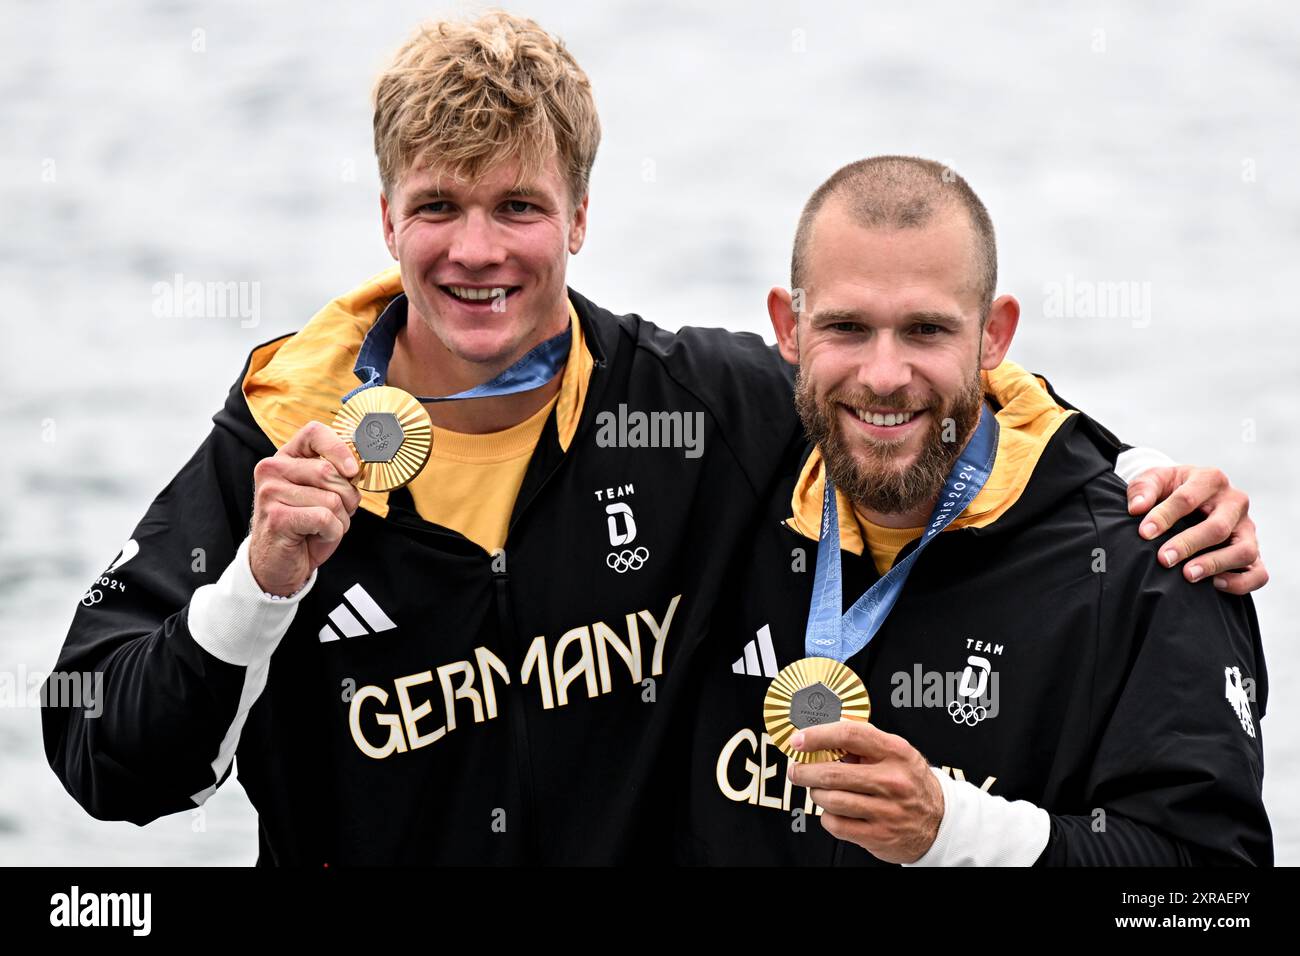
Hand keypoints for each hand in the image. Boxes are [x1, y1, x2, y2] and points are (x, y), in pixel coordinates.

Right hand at [250, 421, 361, 596]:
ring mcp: (270, 493)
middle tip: (336, 514)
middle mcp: (272, 469)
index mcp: (285, 457)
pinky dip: (332, 533)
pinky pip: (325, 519)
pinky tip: (314, 537)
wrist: (278, 565)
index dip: (340, 448)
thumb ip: (335, 475)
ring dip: (340, 520)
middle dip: (347, 498)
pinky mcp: (277, 518)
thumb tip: (357, 467)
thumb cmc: (305, 527)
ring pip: (332, 499)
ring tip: (321, 528)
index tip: (353, 470)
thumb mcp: (321, 494)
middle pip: (330, 472)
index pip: (314, 432)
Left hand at [787, 721, 943, 863]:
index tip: (799, 740)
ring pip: (830, 800)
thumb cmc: (910, 782)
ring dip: (816, 794)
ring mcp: (886, 810)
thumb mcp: (897, 754)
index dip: (818, 736)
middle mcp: (893, 781)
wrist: (939, 822)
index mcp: (896, 752)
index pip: (850, 735)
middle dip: (805, 771)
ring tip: (819, 791)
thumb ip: (864, 744)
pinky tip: (833, 811)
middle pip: (833, 773)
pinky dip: (827, 817)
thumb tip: (821, 739)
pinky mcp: (879, 835)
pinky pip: (836, 824)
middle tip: (797, 770)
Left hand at [1127, 465, 1266, 594]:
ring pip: (1244, 550)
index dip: (1165, 516)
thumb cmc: (1169, 490)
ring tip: (1188, 575)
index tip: (1144, 533)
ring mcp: (1247, 528)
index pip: (1188, 498)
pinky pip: (1259, 573)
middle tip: (1164, 559)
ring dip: (1215, 564)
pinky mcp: (1254, 552)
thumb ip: (1142, 489)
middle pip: (1218, 527)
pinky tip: (1214, 585)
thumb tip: (1136, 508)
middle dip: (1189, 544)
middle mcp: (1234, 502)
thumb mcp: (1153, 480)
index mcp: (1210, 479)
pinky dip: (1241, 582)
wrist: (1188, 498)